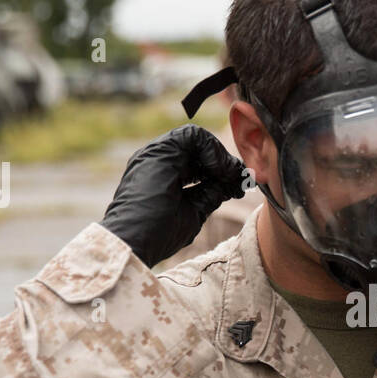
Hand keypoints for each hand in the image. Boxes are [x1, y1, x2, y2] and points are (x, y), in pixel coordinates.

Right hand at [99, 125, 247, 266]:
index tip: (237, 188)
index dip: (221, 171)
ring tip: (232, 177)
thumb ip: (209, 194)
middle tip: (242, 180)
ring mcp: (156, 154)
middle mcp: (157, 160)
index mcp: (163, 174)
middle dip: (225, 164)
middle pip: (200, 150)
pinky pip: (193, 135)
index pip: (198, 163)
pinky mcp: (159, 151)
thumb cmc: (159, 235)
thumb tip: (231, 183)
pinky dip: (213, 151)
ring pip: (198, 139)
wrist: (134, 242)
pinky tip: (218, 171)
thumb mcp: (193, 212)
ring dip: (221, 158)